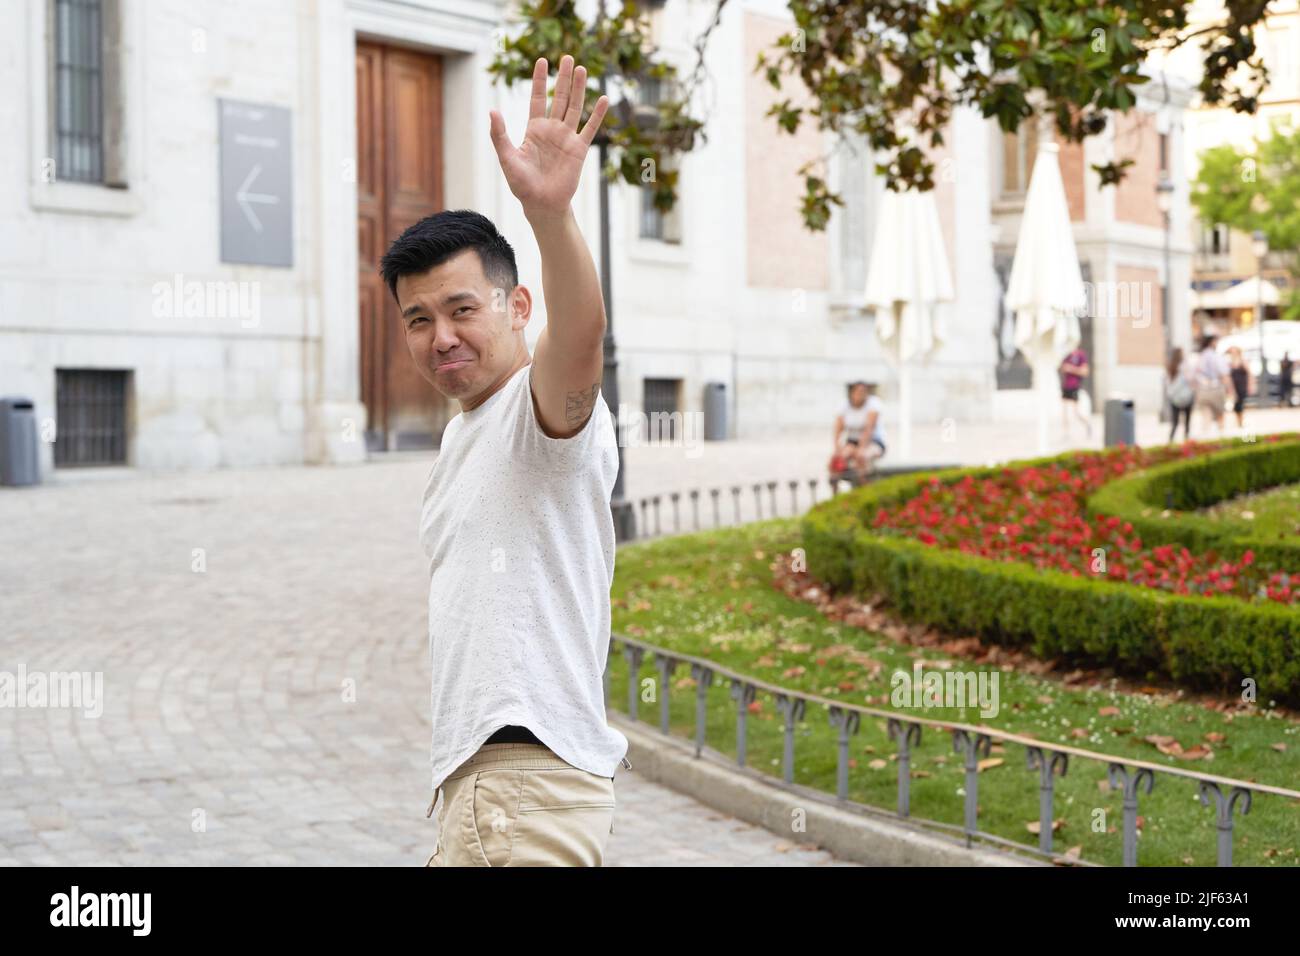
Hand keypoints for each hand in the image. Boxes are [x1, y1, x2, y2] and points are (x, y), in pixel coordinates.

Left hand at [489, 55, 609, 219]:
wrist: (541, 204)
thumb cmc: (522, 184)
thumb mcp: (507, 158)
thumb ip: (499, 135)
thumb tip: (492, 110)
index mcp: (534, 129)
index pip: (538, 98)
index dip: (540, 80)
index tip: (542, 60)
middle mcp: (552, 130)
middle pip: (559, 98)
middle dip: (563, 78)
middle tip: (568, 57)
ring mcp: (567, 138)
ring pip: (574, 107)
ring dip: (579, 88)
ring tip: (582, 69)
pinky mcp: (579, 149)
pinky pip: (590, 129)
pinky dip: (597, 114)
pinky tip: (603, 99)